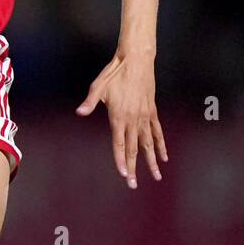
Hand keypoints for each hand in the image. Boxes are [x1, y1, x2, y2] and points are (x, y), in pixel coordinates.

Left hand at [75, 52, 167, 188]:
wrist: (136, 59)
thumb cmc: (114, 73)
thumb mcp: (98, 86)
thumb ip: (90, 102)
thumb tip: (79, 112)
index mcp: (119, 116)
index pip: (119, 144)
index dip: (120, 161)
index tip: (124, 175)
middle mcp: (133, 119)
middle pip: (133, 148)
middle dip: (133, 168)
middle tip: (134, 185)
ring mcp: (144, 116)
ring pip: (149, 143)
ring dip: (151, 161)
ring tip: (156, 176)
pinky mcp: (152, 111)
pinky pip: (158, 131)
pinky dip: (161, 144)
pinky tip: (164, 156)